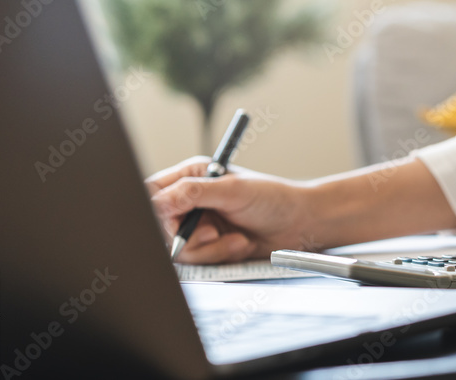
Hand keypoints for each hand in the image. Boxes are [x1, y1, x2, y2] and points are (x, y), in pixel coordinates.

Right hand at [146, 156, 318, 263]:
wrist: (302, 225)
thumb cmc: (274, 199)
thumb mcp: (232, 190)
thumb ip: (193, 193)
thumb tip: (159, 201)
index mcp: (191, 177)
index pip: (153, 192)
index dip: (156, 210)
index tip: (172, 222)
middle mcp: (191, 202)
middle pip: (160, 227)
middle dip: (188, 236)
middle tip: (214, 232)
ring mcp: (200, 227)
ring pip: (179, 249)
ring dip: (210, 249)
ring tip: (237, 239)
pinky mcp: (210, 248)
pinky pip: (199, 262)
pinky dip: (220, 256)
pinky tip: (241, 245)